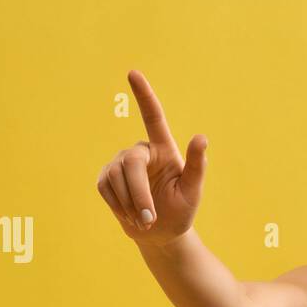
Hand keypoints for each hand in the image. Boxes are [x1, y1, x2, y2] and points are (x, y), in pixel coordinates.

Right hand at [96, 69, 207, 245]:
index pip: (152, 117)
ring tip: (145, 220)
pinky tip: (131, 216)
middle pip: (130, 163)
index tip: (133, 73)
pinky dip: (119, 206)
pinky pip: (106, 188)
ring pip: (116, 177)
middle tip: (149, 219)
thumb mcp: (193, 192)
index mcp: (164, 148)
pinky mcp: (106, 178)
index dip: (143, 95)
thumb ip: (197, 166)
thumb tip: (201, 138)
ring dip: (131, 204)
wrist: (160, 233)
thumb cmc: (181, 211)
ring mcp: (120, 163)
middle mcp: (140, 151)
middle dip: (138, 193)